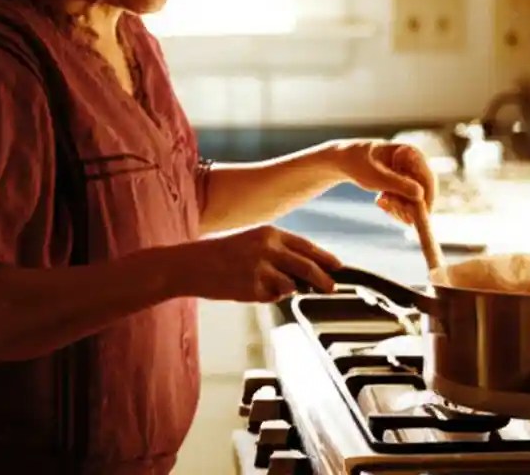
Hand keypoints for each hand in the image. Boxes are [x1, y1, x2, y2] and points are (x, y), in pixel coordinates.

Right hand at [173, 225, 342, 302]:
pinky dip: (266, 297)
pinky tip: (248, 288)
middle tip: (332, 288)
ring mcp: (261, 269)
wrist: (191, 264)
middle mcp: (268, 248)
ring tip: (267, 285)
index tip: (338, 266)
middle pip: (307, 267)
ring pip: (291, 285)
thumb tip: (305, 272)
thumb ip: (277, 252)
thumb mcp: (251, 242)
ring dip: (287, 289)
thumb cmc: (221, 254)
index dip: (325, 257)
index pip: (306, 246)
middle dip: (323, 279)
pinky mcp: (252, 288)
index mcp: (269, 233)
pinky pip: (271, 297)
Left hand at [329, 139, 435, 225]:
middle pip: (424, 192)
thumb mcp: (376, 177)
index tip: (422, 217)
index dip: (427, 200)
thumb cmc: (358, 164)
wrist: (344, 160)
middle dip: (409, 206)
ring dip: (400, 208)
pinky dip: (396, 206)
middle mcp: (415, 162)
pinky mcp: (404, 182)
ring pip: (415, 199)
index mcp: (412, 153)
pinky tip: (380, 202)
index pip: (428, 180)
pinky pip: (407, 201)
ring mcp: (410, 173)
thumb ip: (398, 185)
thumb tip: (421, 195)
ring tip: (381, 203)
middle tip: (392, 211)